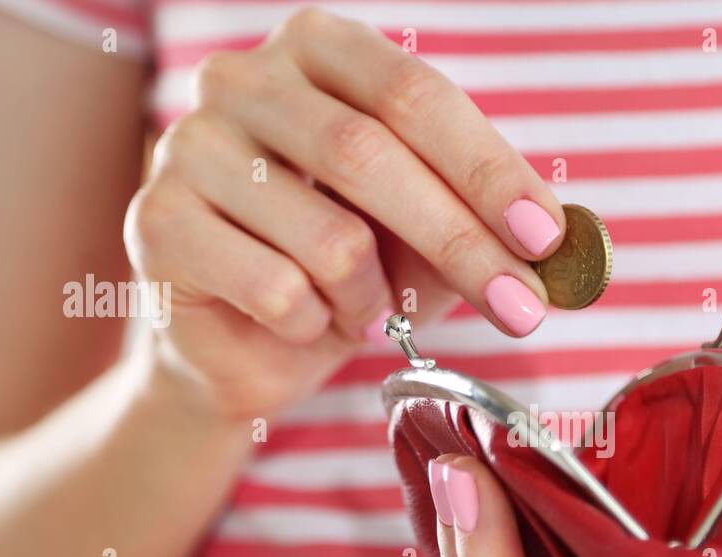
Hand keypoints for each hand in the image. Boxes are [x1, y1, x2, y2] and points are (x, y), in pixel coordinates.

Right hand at [124, 7, 561, 421]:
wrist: (246, 342)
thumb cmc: (346, 267)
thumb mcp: (427, 229)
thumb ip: (485, 217)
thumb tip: (566, 239)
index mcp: (318, 50)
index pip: (415, 94)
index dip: (487, 169)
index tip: (546, 239)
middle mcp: (241, 79)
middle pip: (370, 154)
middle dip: (461, 242)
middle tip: (522, 309)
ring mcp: (187, 146)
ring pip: (327, 236)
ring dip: (371, 295)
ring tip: (361, 307)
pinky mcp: (155, 225)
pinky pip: (276, 290)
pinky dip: (314, 323)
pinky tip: (300, 319)